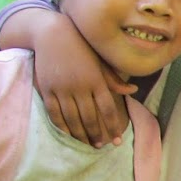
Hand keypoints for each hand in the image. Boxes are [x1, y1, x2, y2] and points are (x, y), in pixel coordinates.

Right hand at [32, 13, 135, 146]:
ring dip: (80, 134)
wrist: (53, 34)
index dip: (112, 126)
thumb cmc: (81, 48)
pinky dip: (61, 126)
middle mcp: (80, 86)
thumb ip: (114, 80)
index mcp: (96, 80)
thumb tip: (133, 90)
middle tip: (100, 146)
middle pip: (89, 117)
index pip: (107, 109)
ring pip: (72, 118)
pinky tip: (68, 134)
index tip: (117, 140)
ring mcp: (62, 88)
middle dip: (96, 134)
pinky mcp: (47, 89)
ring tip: (86, 143)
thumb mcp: (100, 62)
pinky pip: (54, 113)